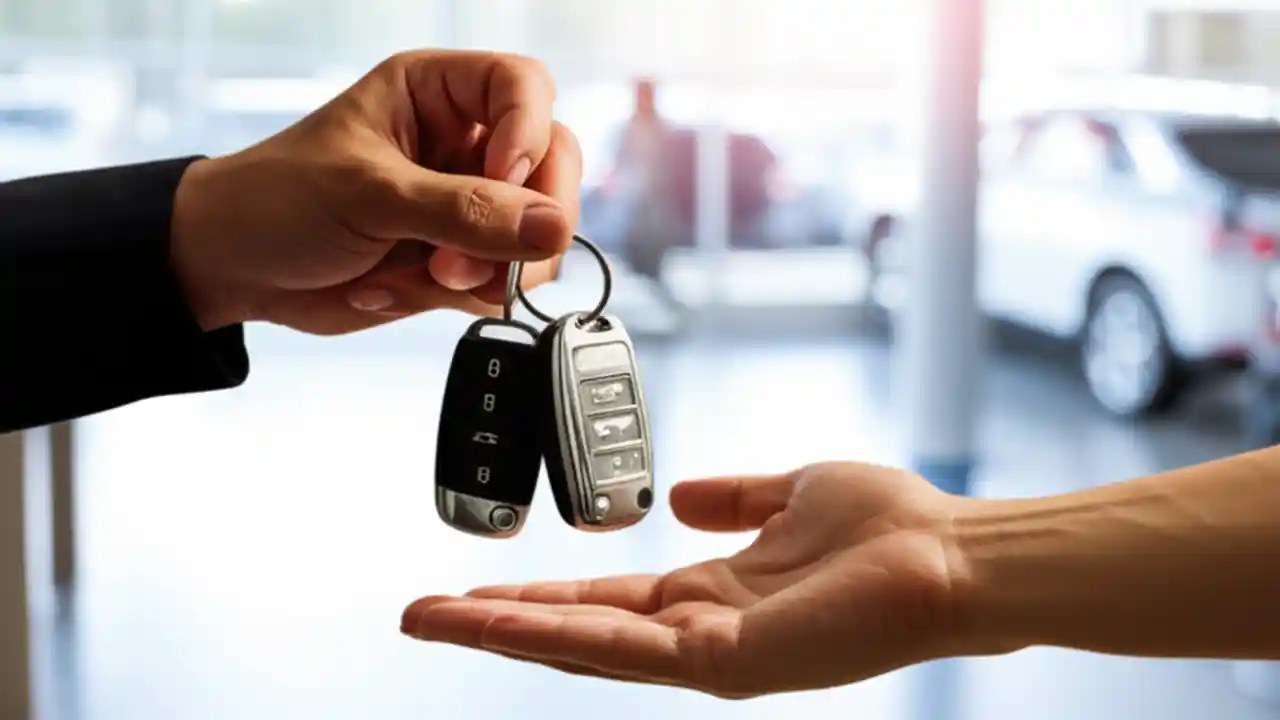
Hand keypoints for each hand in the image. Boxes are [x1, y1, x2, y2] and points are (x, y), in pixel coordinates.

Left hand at [169, 49, 580, 333]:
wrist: (232, 269)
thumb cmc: (275, 200)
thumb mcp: (368, 194)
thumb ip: (463, 210)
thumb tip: (552, 225)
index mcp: (435, 93)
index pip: (524, 87)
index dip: (529, 133)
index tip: (506, 179)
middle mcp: (461, 143)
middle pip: (551, 165)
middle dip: (520, 221)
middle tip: (475, 258)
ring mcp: (466, 205)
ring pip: (536, 234)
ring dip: (486, 270)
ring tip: (422, 276)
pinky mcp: (461, 259)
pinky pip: (501, 280)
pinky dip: (459, 297)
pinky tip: (397, 287)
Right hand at [400, 463, 978, 697]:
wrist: (955, 556)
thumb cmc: (891, 528)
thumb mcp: (791, 494)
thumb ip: (735, 498)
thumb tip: (682, 496)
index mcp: (711, 594)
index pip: (603, 602)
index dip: (536, 597)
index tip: (474, 588)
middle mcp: (700, 633)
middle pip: (575, 632)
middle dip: (495, 624)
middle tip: (420, 615)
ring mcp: (711, 656)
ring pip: (585, 647)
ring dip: (505, 634)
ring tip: (434, 621)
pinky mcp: (730, 665)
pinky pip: (628, 649)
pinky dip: (561, 636)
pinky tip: (505, 625)